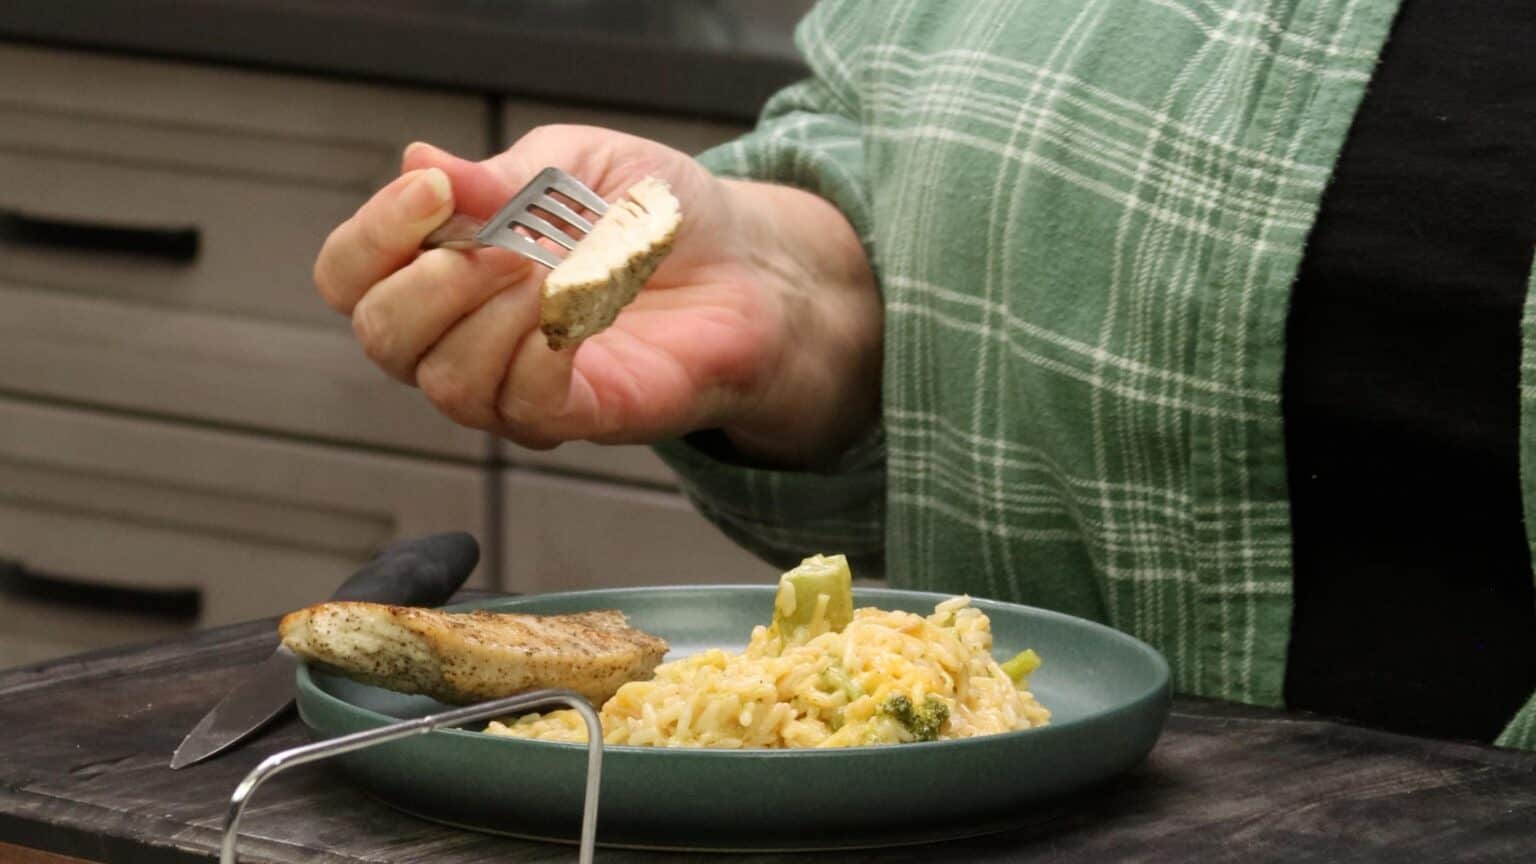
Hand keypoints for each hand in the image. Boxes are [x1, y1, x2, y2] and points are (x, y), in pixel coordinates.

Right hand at [314, 126, 879, 464]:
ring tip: (557, 273)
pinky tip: (584, 312)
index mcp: (443, 265)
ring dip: (496, 317)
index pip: (350, 274)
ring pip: (446, 381)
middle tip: (507, 247)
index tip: (434, 192)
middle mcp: (462, 336)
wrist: (748, 268)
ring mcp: (513, 386)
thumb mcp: (579, 166)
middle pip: (381, 337)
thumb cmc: (656, 216)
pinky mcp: (574, 417)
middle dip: (431, 283)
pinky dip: (546, 351)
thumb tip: (419, 162)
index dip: (372, 237)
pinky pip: (522, 405)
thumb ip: (504, 177)